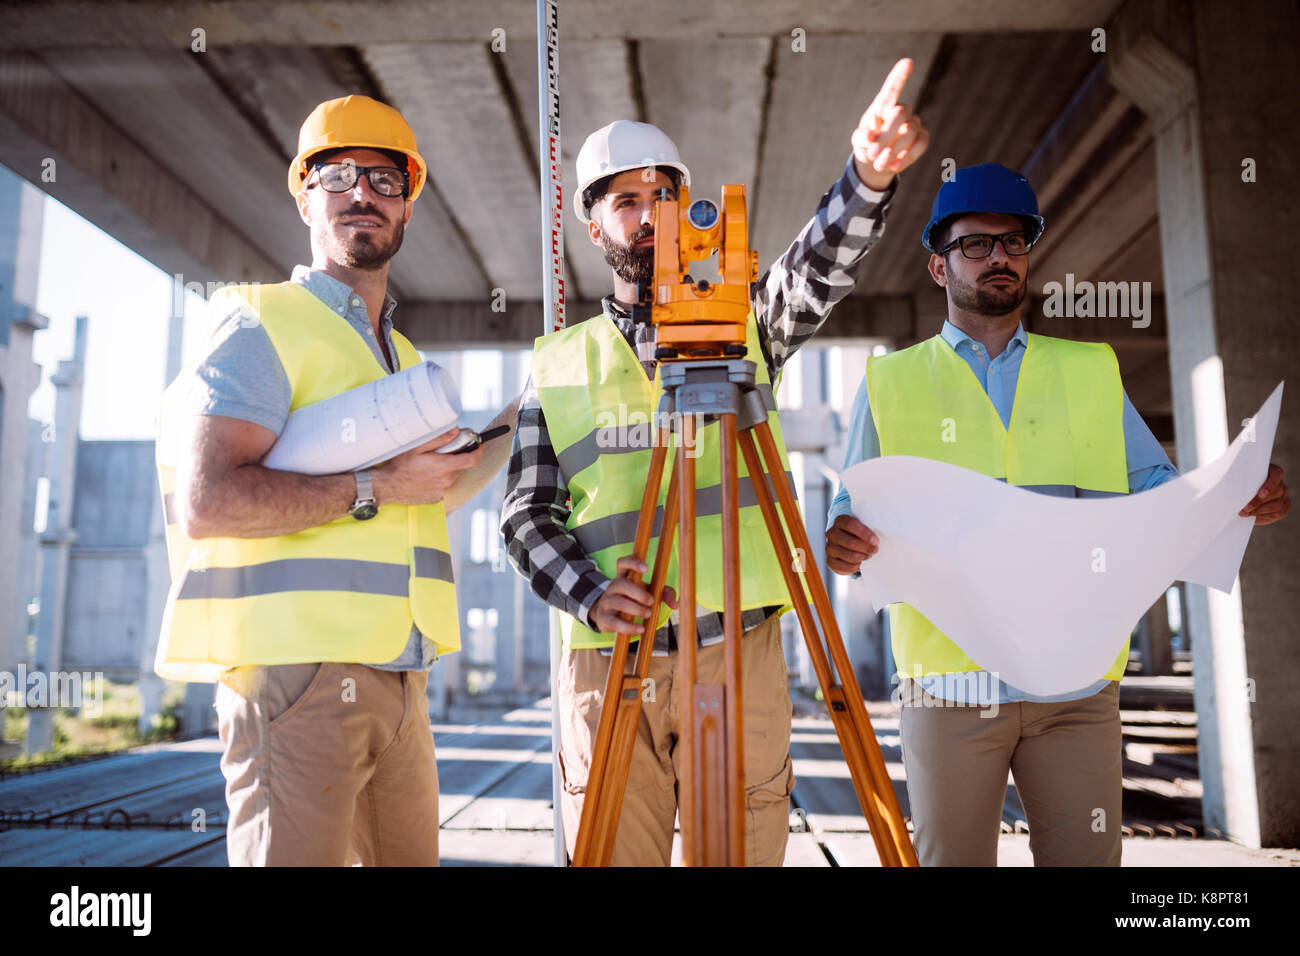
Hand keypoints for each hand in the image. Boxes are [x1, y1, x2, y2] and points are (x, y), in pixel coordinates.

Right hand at [371, 428, 483, 505]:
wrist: (388, 487)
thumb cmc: (400, 466)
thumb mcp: (417, 447)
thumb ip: (439, 439)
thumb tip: (456, 431)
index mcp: (443, 466)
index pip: (471, 460)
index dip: (478, 451)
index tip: (479, 446)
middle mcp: (446, 480)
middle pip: (459, 467)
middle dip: (453, 459)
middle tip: (438, 454)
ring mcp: (441, 491)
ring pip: (450, 477)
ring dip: (444, 470)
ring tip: (427, 467)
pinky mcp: (436, 499)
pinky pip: (442, 487)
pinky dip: (437, 481)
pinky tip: (424, 478)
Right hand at [587, 555, 678, 634]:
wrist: (609, 616)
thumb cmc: (633, 601)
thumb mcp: (648, 593)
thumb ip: (664, 594)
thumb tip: (676, 605)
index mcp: (624, 576)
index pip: (623, 563)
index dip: (633, 563)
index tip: (646, 569)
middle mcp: (613, 586)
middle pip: (622, 584)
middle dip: (639, 593)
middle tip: (651, 602)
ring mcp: (607, 602)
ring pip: (619, 602)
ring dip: (636, 609)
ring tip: (648, 614)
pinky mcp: (604, 618)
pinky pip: (615, 622)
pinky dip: (629, 627)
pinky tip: (641, 628)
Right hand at [826, 514, 878, 574]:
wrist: (846, 544)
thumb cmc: (858, 534)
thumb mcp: (862, 526)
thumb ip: (869, 528)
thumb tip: (877, 538)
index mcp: (840, 521)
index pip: (850, 524)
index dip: (864, 533)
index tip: (876, 541)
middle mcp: (832, 533)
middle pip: (850, 542)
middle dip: (866, 548)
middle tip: (875, 550)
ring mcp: (829, 547)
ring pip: (849, 555)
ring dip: (862, 557)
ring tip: (868, 555)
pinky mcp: (830, 561)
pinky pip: (844, 566)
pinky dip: (855, 566)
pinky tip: (859, 562)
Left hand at [851, 57, 929, 190]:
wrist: (877, 161)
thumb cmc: (867, 145)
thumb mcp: (859, 141)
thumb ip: (862, 138)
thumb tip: (870, 136)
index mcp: (882, 106)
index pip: (892, 89)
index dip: (900, 76)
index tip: (908, 62)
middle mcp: (900, 111)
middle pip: (901, 113)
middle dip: (886, 135)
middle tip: (872, 153)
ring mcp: (913, 123)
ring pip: (911, 131)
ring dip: (894, 150)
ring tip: (878, 164)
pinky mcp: (922, 138)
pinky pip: (921, 144)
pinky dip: (906, 158)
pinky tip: (892, 166)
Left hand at [1240, 463, 1289, 525]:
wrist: (1245, 492)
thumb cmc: (1242, 482)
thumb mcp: (1241, 478)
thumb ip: (1240, 480)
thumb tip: (1232, 488)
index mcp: (1274, 472)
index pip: (1276, 476)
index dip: (1269, 486)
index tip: (1261, 494)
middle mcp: (1280, 484)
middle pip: (1275, 494)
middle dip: (1258, 503)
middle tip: (1244, 509)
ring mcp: (1283, 496)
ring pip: (1277, 506)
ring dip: (1259, 512)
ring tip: (1245, 514)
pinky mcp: (1283, 506)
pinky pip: (1279, 514)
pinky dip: (1265, 517)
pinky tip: (1254, 518)